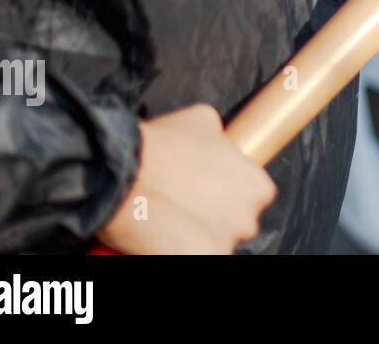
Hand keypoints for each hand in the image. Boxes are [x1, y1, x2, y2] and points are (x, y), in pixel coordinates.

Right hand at [95, 103, 276, 253]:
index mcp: (257, 186)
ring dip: (198, 234)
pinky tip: (164, 237)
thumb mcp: (201, 119)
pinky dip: (181, 249)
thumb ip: (221, 135)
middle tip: (185, 204)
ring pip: (216, 242)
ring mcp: (225, 244)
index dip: (228, 192)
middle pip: (237, 222)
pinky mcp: (202, 258)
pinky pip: (196, 254)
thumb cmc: (161, 147)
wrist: (122, 176)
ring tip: (170, 220)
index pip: (253, 195)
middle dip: (215, 215)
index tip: (206, 190)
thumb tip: (221, 138)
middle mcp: (248, 219)